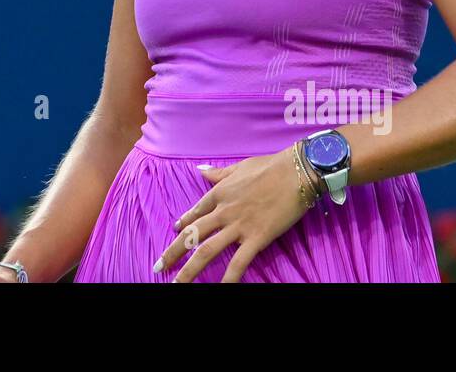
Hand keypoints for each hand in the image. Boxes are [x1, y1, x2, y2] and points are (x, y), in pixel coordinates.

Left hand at [154, 148, 313, 282]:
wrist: (296, 172)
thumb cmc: (270, 166)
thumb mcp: (239, 167)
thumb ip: (219, 174)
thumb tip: (201, 171)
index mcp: (218, 193)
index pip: (195, 212)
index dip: (183, 223)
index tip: (174, 231)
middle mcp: (223, 211)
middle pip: (192, 235)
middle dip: (173, 253)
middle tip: (158, 267)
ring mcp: (238, 226)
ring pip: (207, 251)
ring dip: (189, 270)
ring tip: (177, 284)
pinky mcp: (256, 238)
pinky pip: (239, 262)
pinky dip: (228, 278)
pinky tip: (221, 289)